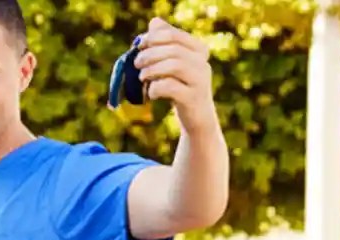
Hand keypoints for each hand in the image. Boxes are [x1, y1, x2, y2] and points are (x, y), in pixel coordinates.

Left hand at [135, 18, 218, 134]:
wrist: (196, 118)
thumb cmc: (180, 88)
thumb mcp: (172, 65)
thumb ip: (164, 44)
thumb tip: (155, 22)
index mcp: (198, 50)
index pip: (174, 36)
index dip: (152, 38)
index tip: (138, 46)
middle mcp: (202, 62)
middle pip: (173, 50)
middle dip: (149, 55)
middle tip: (136, 63)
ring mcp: (200, 80)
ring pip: (174, 65)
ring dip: (151, 70)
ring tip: (142, 77)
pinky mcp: (193, 98)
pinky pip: (171, 87)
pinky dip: (155, 88)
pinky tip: (151, 93)